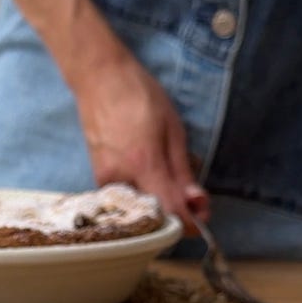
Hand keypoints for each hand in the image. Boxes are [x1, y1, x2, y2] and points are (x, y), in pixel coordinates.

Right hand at [74, 47, 209, 233]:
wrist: (99, 80)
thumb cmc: (139, 96)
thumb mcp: (173, 130)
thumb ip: (183, 171)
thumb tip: (196, 202)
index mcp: (144, 164)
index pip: (170, 212)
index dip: (190, 222)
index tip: (202, 220)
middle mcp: (120, 179)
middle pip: (155, 215)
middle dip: (178, 211)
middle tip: (193, 195)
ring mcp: (105, 181)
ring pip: (141, 207)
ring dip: (161, 200)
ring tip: (170, 173)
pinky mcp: (99, 179)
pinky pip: (128, 197)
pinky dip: (145, 192)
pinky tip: (151, 171)